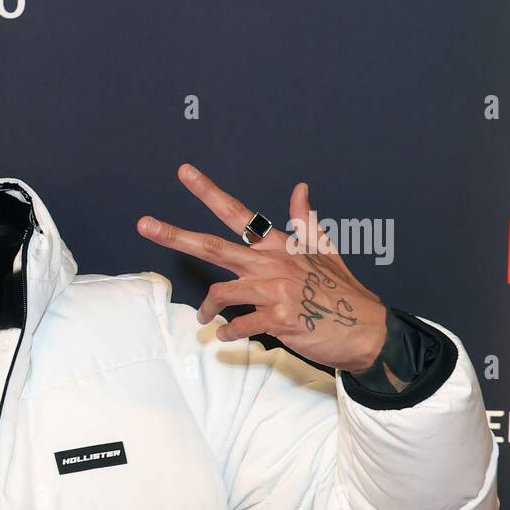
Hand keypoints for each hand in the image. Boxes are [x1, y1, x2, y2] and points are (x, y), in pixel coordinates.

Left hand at [136, 164, 386, 373]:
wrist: (365, 329)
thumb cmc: (342, 291)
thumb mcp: (325, 250)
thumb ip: (305, 221)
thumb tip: (299, 188)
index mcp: (279, 246)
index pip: (239, 213)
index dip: (209, 191)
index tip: (183, 172)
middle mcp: (272, 263)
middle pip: (213, 246)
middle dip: (174, 235)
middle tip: (144, 225)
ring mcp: (275, 289)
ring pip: (220, 293)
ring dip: (206, 310)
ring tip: (203, 320)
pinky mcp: (278, 317)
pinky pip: (239, 324)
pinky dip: (228, 333)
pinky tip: (225, 337)